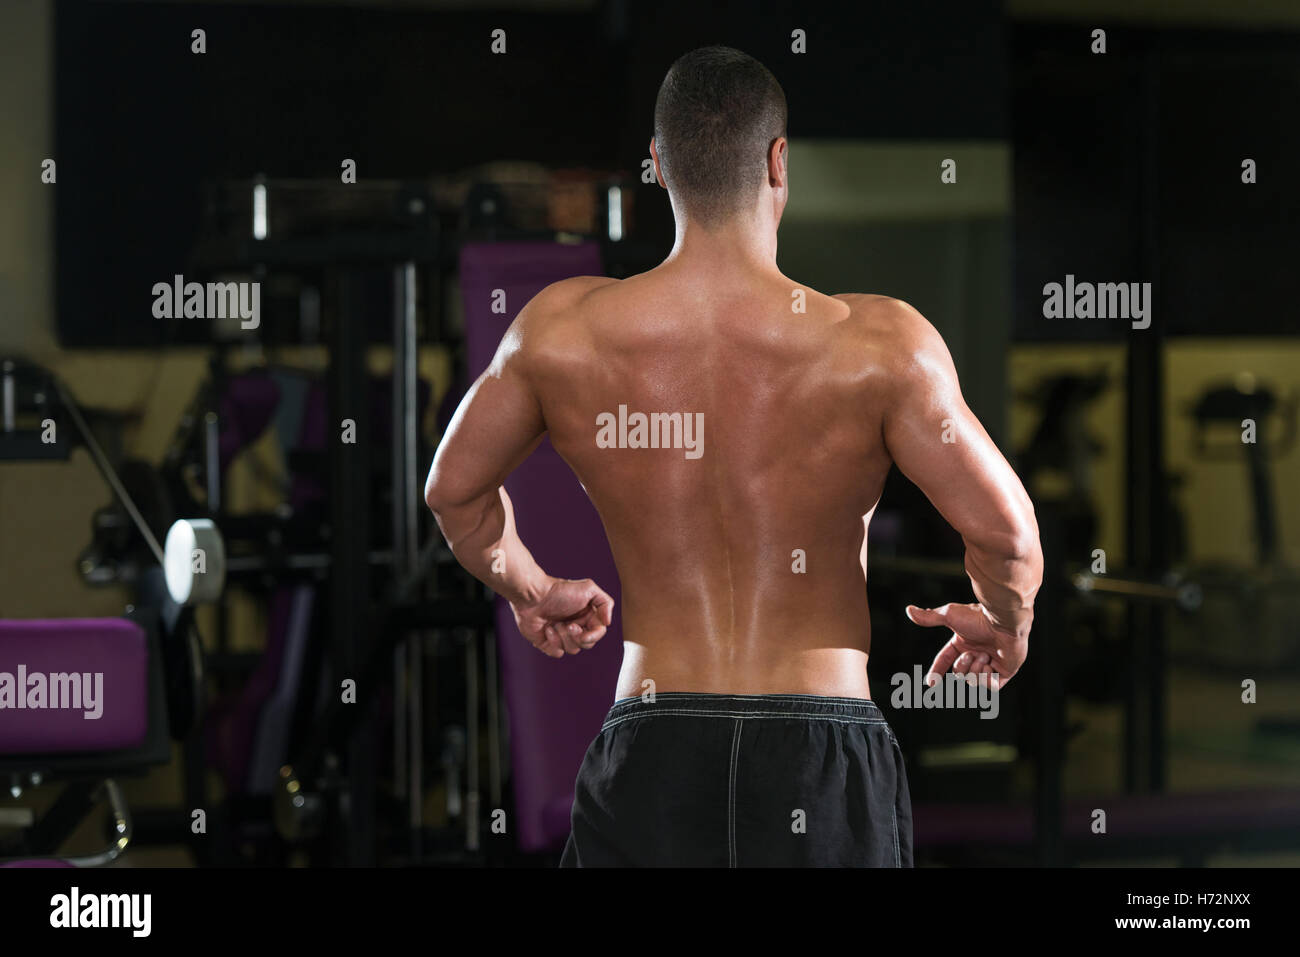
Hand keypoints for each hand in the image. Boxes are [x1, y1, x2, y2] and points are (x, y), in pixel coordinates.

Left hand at [511, 576, 614, 658]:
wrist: (532, 595)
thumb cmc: (558, 590)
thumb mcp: (589, 588)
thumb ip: (606, 602)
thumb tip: (608, 622)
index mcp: (587, 616)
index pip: (598, 633)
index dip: (593, 635)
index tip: (583, 632)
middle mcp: (576, 626)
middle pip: (587, 644)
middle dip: (577, 636)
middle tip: (568, 625)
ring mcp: (562, 635)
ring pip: (573, 650)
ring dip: (563, 637)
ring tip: (555, 623)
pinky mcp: (548, 642)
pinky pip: (557, 653)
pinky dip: (553, 642)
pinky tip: (546, 629)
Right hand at [905, 602, 1027, 689]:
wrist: (1004, 622)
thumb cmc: (978, 617)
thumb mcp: (949, 616)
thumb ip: (928, 617)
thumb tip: (908, 610)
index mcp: (963, 642)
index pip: (945, 659)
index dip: (937, 670)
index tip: (930, 683)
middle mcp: (976, 652)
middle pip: (959, 673)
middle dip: (962, 666)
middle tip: (971, 654)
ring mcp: (991, 662)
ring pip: (974, 680)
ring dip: (976, 668)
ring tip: (987, 654)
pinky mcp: (1006, 672)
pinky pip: (991, 687)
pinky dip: (987, 679)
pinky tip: (991, 665)